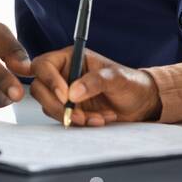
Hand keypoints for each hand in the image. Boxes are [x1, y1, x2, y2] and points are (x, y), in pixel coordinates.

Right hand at [29, 46, 162, 125]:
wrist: (141, 103)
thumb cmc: (131, 83)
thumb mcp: (116, 78)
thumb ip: (95, 81)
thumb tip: (73, 92)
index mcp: (70, 58)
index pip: (44, 65)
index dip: (49, 80)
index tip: (65, 96)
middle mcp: (64, 74)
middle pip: (40, 88)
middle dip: (57, 105)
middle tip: (76, 114)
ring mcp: (65, 94)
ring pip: (50, 106)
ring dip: (71, 116)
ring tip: (96, 117)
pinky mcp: (70, 110)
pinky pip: (63, 118)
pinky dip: (79, 123)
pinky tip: (99, 119)